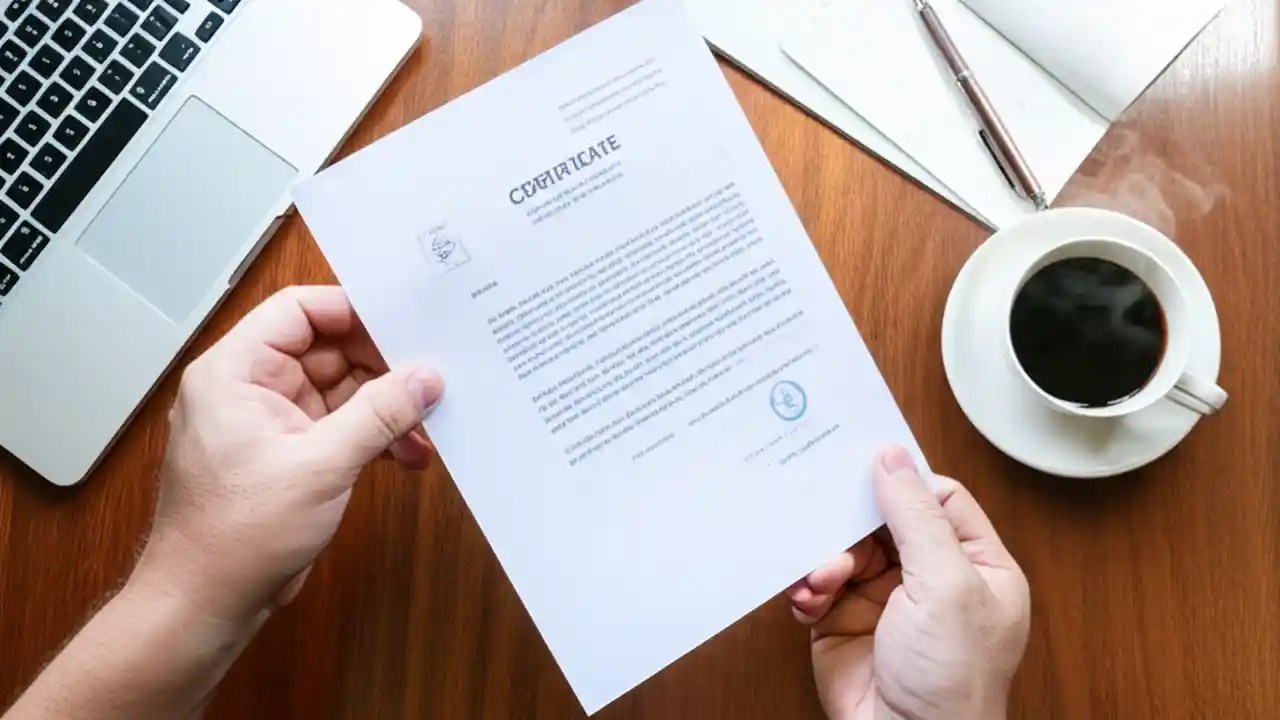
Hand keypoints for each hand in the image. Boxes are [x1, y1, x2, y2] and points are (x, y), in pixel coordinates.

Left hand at [133, 286, 443, 626]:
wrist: (205, 604)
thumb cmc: (234, 536)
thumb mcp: (320, 466)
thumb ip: (378, 414)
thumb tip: (425, 377)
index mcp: (235, 372)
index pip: (299, 310)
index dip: (354, 311)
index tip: (406, 323)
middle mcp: (249, 388)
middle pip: (327, 349)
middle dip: (382, 367)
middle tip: (430, 381)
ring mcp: (270, 422)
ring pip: (341, 390)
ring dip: (385, 409)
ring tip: (424, 428)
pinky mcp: (288, 454)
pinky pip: (340, 426)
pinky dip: (373, 437)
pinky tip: (407, 454)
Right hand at [787, 448, 1030, 719]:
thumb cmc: (951, 683)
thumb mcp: (947, 586)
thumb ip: (918, 518)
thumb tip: (893, 459)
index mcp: (976, 565)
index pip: (940, 498)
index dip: (904, 479)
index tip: (866, 461)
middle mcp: (931, 579)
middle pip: (883, 519)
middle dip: (851, 519)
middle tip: (828, 511)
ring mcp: (885, 600)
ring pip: (844, 547)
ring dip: (826, 556)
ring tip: (824, 577)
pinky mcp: (843, 621)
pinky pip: (817, 583)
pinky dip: (807, 586)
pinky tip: (810, 597)